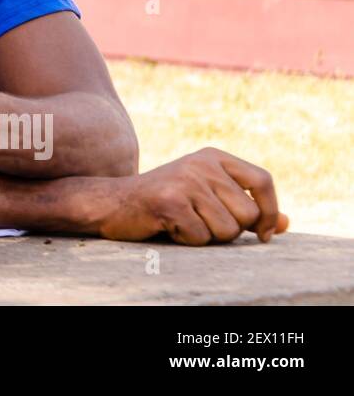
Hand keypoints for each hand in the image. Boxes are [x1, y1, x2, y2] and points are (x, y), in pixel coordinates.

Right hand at [98, 147, 289, 244]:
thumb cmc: (165, 202)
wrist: (112, 202)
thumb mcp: (207, 197)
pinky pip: (200, 237)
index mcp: (213, 157)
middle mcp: (201, 164)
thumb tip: (286, 224)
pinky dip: (186, 240)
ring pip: (227, 230)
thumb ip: (245, 207)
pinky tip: (167, 226)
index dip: (271, 211)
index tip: (265, 233)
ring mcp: (185, 181)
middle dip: (231, 230)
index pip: (263, 181)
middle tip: (202, 222)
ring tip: (183, 222)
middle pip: (248, 213)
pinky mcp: (169, 201)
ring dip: (208, 237)